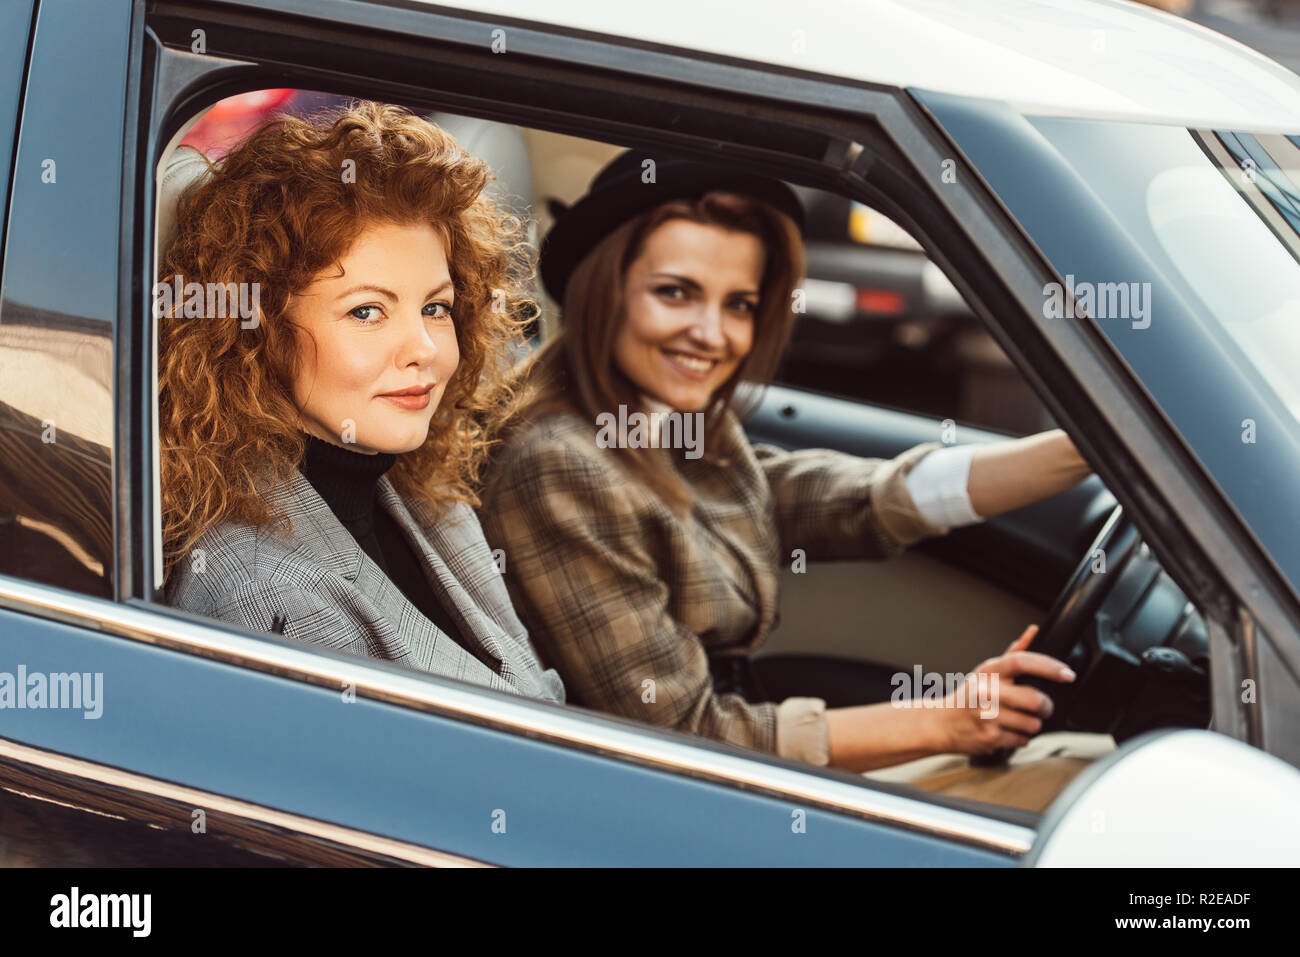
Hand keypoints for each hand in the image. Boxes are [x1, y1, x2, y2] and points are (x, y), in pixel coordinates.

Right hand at [933, 624, 1076, 755]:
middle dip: (1046, 707)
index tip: (1068, 674)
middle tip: (1041, 707)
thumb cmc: (969, 696)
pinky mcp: (990, 737)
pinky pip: (1023, 740)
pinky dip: (1020, 738)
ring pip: (1033, 724)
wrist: (942, 723)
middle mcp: (987, 691)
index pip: (1022, 662)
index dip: (1049, 667)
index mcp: (989, 671)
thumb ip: (1013, 654)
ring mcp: (988, 715)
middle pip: (1035, 700)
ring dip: (1032, 725)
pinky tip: (1007, 731)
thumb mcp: (987, 671)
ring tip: (1018, 720)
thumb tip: (1033, 631)